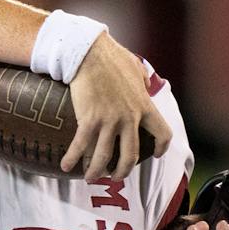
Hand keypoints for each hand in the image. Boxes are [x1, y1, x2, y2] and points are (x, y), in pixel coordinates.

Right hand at [64, 32, 172, 178]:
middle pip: (131, 155)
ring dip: (97, 171)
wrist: (88, 52)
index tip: (155, 155)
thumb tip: (145, 84)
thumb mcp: (135, 67)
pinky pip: (81, 145)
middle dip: (123, 171)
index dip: (161, 147)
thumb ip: (142, 80)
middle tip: (114, 176)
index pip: (163, 133)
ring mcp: (109, 121)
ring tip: (91, 177)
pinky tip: (65, 166)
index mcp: (144, 106)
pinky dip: (72, 158)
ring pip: (105, 156)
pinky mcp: (89, 119)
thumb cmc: (111, 56)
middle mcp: (129, 118)